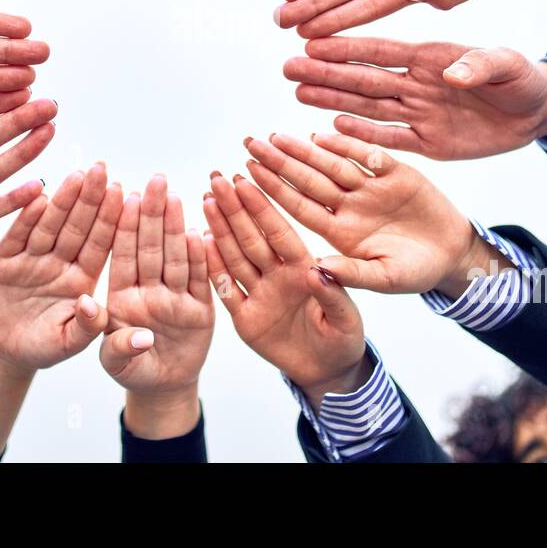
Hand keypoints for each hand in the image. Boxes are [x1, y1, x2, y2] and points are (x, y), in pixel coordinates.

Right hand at [0, 163, 121, 370]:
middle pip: (77, 227)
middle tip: (102, 169)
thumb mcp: (68, 344)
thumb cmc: (43, 347)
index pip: (99, 244)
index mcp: (82, 279)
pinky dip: (25, 216)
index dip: (110, 218)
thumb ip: (87, 328)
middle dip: (90, 197)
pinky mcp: (3, 259)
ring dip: (62, 200)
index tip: (123, 192)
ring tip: (76, 175)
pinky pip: (17, 234)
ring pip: (50, 225)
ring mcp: (32, 258)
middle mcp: (60, 262)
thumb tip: (93, 303)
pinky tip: (37, 194)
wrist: (4, 353)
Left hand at [101, 175, 213, 396]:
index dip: (122, 225)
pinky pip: (200, 279)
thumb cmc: (132, 368)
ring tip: (175, 196)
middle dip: (151, 213)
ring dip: (175, 226)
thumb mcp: (115, 363)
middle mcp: (147, 289)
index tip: (123, 194)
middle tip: (154, 179)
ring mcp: (173, 296)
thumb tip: (98, 312)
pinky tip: (200, 231)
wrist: (163, 387)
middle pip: (149, 247)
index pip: (121, 255)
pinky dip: (201, 257)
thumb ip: (111, 343)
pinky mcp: (199, 307)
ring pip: (174, 256)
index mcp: (121, 296)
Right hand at [202, 172, 365, 396]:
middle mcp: (278, 275)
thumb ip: (333, 294)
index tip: (246, 181)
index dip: (263, 208)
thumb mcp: (346, 319)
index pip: (279, 233)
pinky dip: (212, 268)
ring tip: (206, 199)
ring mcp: (260, 293)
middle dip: (235, 207)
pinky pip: (226, 289)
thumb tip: (316, 271)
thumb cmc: (343, 339)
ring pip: (235, 256)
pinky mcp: (245, 317)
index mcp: (304, 268)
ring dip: (219, 229)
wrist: (327, 370)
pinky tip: (199, 243)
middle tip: (218, 177)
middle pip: (252, 236)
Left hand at [239, 132, 488, 296]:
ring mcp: (370, 187)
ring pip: (333, 164)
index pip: (300, 207)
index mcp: (340, 232)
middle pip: (309, 180)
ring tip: (278, 135)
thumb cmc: (415, 272)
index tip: (248, 175)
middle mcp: (349, 206)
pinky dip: (349, 144)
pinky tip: (324, 134)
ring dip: (306, 150)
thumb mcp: (385, 278)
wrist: (453, 254)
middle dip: (279, 162)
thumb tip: (317, 270)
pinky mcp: (396, 172)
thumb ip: (353, 273)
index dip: (274, 190)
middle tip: (251, 143)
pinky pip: (368, 155)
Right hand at [284, 38, 546, 158]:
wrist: (538, 112)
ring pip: (367, 106)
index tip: (311, 41)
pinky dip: (363, 135)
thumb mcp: (507, 65)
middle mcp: (416, 83)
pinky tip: (333, 129)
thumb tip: (452, 72)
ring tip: (298, 93)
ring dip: (333, 101)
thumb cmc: (522, 78)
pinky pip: (390, 138)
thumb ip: (479, 64)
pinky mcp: (429, 142)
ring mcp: (419, 112)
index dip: (346, 47)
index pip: (380, 51)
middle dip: (325, 73)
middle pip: (362, 78)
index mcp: (430, 57)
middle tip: (288, 67)